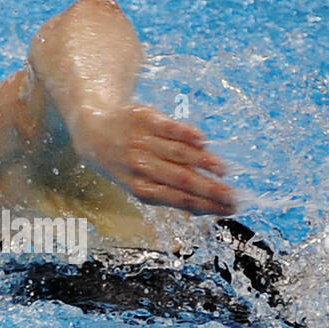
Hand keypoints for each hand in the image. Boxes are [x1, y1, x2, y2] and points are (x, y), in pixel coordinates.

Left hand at [71, 104, 235, 215]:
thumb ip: (170, 191)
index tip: (229, 209)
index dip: (206, 205)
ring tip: (224, 171)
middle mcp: (139, 166)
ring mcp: (141, 141)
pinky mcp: (144, 117)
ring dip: (204, 162)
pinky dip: (186, 134)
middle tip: (234, 197)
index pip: (179, 200)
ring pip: (177, 153)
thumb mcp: (140, 182)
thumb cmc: (127, 163)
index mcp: (140, 188)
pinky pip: (168, 126)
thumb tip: (208, 204)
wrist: (94, 128)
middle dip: (210, 190)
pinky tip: (203, 141)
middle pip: (181, 179)